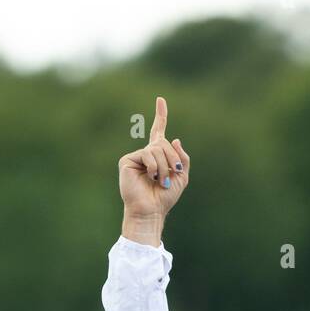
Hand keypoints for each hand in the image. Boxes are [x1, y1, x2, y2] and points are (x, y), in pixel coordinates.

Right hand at [118, 96, 189, 238]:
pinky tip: (150, 177)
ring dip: (164, 166)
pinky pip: (146, 154)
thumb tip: (175, 139)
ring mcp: (136, 157)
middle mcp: (146, 154)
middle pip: (163, 143)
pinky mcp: (127, 161)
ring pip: (156, 149)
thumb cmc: (165, 198)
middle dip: (172, 158)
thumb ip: (182, 158)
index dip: (160, 116)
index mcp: (158, 156)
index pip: (158, 132)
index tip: (160, 100)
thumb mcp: (182, 177)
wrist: (152, 210)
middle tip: (173, 174)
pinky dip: (153, 167)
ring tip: (161, 181)